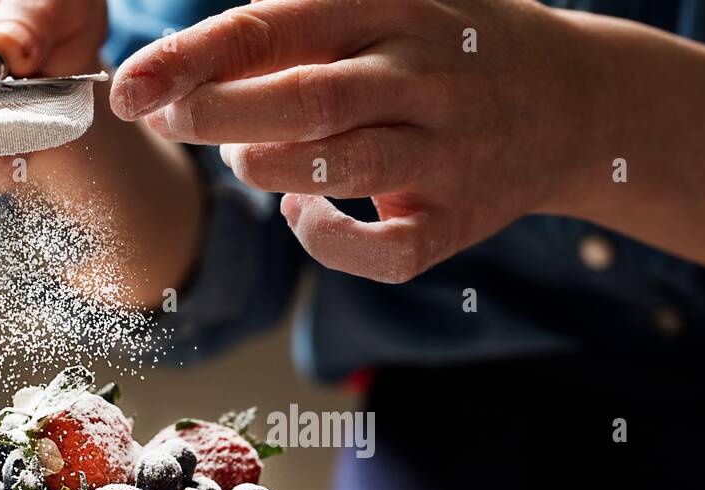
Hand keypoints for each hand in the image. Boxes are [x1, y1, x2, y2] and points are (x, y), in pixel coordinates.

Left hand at [110, 0, 578, 282]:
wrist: (572, 100)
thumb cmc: (448, 49)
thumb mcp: (389, 2)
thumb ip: (301, 21)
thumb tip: (192, 65)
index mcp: (390, 9)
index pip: (276, 25)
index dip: (194, 57)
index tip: (133, 85)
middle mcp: (420, 76)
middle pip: (308, 97)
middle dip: (223, 114)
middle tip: (171, 122)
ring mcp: (445, 152)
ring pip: (344, 167)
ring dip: (273, 170)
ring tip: (249, 161)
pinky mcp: (458, 219)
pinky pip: (387, 249)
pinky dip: (330, 242)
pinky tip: (304, 216)